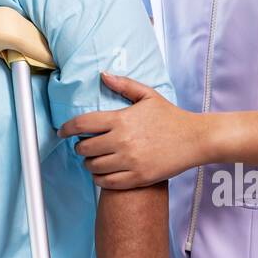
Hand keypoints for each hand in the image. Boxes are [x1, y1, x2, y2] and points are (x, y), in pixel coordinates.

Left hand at [58, 72, 214, 188]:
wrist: (195, 139)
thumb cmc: (171, 117)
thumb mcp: (148, 95)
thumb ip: (123, 85)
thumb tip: (102, 75)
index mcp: (121, 120)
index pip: (82, 124)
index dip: (67, 129)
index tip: (62, 132)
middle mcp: (122, 142)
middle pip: (85, 148)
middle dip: (80, 147)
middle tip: (84, 146)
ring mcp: (129, 162)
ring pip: (94, 167)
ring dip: (89, 163)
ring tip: (94, 159)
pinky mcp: (138, 178)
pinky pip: (107, 183)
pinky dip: (100, 179)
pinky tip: (103, 173)